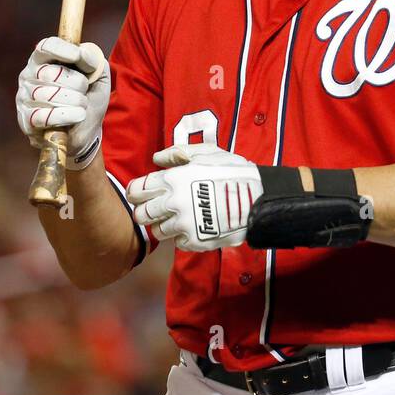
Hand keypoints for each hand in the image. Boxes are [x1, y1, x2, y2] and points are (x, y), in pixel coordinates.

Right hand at [15, 37, 109, 168]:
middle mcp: (29, 76)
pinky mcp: (25, 120)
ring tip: (81, 106)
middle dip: (77, 83)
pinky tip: (77, 116)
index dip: (62, 49)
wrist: (87, 130)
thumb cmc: (89, 98)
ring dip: (75, 102)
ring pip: (48, 95)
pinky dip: (66, 116)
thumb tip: (82, 53)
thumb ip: (93, 60)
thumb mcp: (98, 76)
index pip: (46, 46)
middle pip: (51, 73)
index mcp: (44, 60)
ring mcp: (24, 98)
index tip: (78, 56)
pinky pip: (44, 116)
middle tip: (84, 91)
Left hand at [125, 144, 263, 250]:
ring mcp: (182, 224)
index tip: (143, 194)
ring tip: (180, 217)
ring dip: (164, 225)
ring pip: (157, 231)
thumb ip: (178, 152)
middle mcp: (173, 203)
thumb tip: (156, 159)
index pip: (137, 190)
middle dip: (146, 211)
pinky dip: (182, 236)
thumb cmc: (233, 172)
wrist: (257, 200)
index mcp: (173, 179)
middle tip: (158, 209)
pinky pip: (177, 242)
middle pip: (141, 214)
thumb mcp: (208, 152)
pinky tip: (195, 225)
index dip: (138, 192)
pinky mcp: (193, 240)